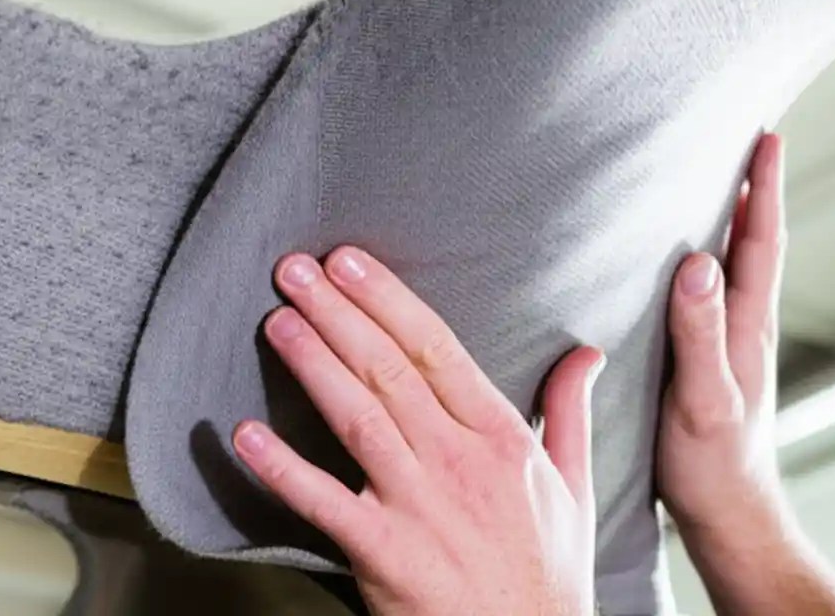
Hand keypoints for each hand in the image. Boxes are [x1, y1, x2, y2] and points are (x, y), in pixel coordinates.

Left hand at [233, 246, 601, 615]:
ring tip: (277, 322)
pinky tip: (246, 435)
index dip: (387, 301)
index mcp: (502, 438)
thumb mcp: (573, 485)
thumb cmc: (547, 572)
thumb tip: (587, 354)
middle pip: (390, 370)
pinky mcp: (384, 553)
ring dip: (313, 366)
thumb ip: (570, 412)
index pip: (437, 350)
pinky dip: (284, 470)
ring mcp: (420, 506)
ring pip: (359, 418)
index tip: (348, 262)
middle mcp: (460, 462)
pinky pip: (325, 503)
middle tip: (293, 270)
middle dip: (338, 314)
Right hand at [657, 131, 788, 546]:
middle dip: (753, 190)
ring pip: (738, 266)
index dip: (763, 189)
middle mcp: (745, 327)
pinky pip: (715, 293)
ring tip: (720, 183)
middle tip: (744, 141)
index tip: (765, 137)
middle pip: (755, 243)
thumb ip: (699, 333)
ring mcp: (732, 343)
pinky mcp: (711, 358)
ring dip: (735, 221)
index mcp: (746, 328)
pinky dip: (711, 258)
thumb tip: (697, 263)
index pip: (759, 243)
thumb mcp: (702, 398)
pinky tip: (688, 259)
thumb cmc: (711, 464)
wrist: (725, 512)